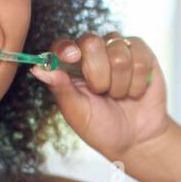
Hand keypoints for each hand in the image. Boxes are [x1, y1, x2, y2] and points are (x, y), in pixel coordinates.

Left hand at [28, 31, 171, 164]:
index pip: (63, 45)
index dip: (66, 48)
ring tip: (119, 95)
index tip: (72, 57)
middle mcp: (94, 54)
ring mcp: (119, 51)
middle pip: (92, 42)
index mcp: (71, 67)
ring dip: (120, 82)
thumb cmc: (102, 128)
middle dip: (98, 74)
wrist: (136, 140)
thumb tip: (38, 69)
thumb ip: (61, 89)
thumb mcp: (77, 114)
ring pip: (119, 52)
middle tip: (101, 92)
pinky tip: (134, 91)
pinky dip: (138, 81)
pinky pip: (140, 57)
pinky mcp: (142, 54)